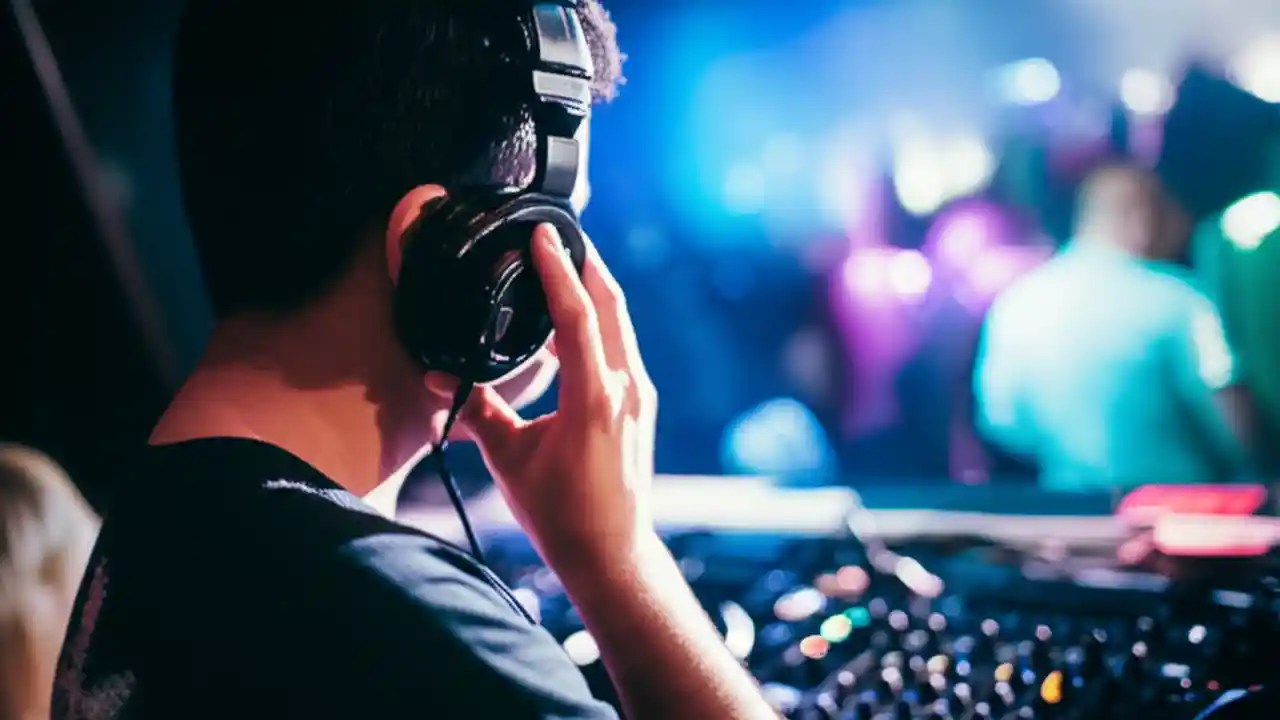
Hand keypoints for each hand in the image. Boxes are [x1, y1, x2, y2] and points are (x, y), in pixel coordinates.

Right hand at [453, 224, 657, 571]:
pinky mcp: (639, 404)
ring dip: (594, 289)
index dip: (558, 272)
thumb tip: (437, 378)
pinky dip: (600, 320)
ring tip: (565, 264)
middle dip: (586, 264)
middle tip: (559, 233)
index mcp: (595, 399)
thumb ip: (476, 411)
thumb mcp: (510, 459)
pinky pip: (620, 345)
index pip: (578, 317)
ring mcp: (639, 395)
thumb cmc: (561, 512)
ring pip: (620, 323)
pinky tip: (577, 316)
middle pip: (611, 306)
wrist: (610, 552)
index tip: (542, 237)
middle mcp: (625, 389)